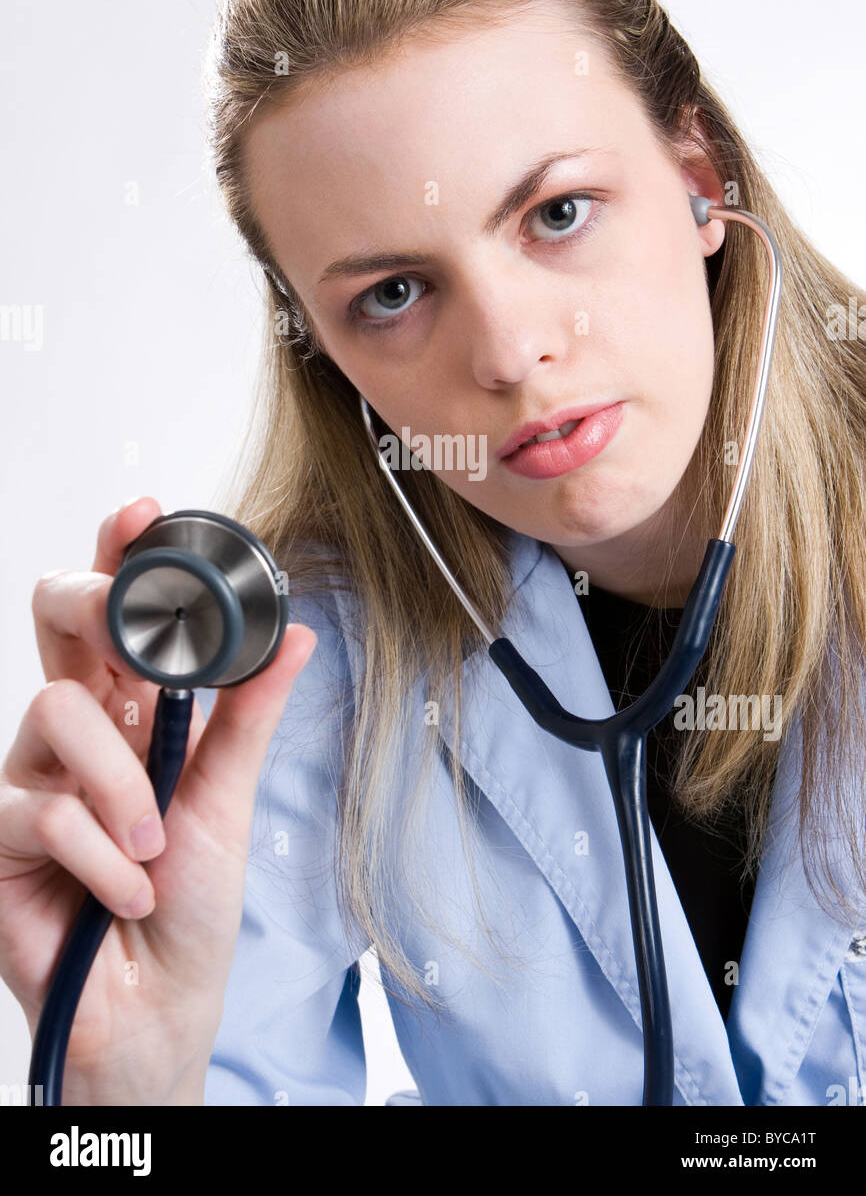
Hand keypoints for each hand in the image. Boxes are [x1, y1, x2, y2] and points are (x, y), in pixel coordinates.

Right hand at [0, 498, 317, 1102]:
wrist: (160, 1005)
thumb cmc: (192, 905)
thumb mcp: (229, 798)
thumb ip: (248, 714)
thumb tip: (294, 632)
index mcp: (136, 709)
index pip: (118, 612)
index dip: (120, 555)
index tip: (143, 510)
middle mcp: (80, 730)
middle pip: (54, 620)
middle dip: (87, 604)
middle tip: (124, 635)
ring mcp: (34, 779)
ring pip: (54, 709)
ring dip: (118, 781)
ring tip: (152, 842)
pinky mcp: (2, 837)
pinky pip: (38, 808)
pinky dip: (97, 854)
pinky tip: (122, 890)